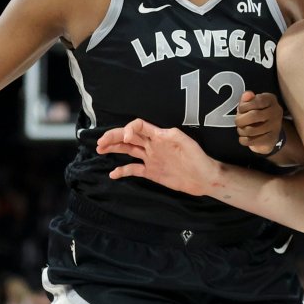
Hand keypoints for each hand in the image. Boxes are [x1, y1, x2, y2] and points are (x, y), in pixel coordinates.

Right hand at [95, 119, 218, 195]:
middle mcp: (152, 145)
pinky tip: (112, 173)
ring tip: (99, 149)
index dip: (129, 129)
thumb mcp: (186, 143)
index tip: (126, 137)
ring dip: (113, 148)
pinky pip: (133, 169)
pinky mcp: (151, 172)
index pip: (139, 126)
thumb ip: (171, 136)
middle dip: (113, 137)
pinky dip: (122, 170)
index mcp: (159, 136)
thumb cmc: (197, 158)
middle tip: (100, 142)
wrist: (204, 178)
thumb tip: (157, 133)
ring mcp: (150, 158)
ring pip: (128, 150)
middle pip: (129, 137)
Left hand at [235, 91, 284, 154]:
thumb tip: (247, 95)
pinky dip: (243, 140)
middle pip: (253, 116)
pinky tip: (244, 138)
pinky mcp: (271, 139)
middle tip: (238, 122)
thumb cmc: (257, 114)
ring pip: (251, 130)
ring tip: (241, 130)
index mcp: (270, 99)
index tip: (241, 110)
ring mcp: (275, 126)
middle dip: (240, 120)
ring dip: (241, 131)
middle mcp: (276, 111)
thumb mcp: (251, 103)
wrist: (270, 132)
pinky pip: (252, 141)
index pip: (257, 101)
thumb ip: (247, 98)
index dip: (244, 106)